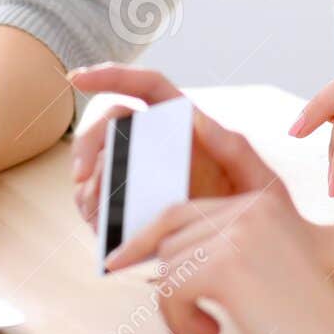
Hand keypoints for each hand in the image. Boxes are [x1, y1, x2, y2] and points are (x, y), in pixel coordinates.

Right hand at [67, 65, 241, 230]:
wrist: (249, 256)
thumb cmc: (256, 214)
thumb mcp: (257, 179)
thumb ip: (233, 147)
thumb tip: (196, 118)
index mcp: (185, 122)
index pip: (146, 85)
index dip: (111, 76)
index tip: (77, 79)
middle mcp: (157, 140)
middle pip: (110, 124)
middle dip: (88, 143)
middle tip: (82, 175)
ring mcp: (140, 171)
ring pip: (98, 163)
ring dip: (88, 182)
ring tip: (94, 209)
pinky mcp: (130, 203)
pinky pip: (98, 198)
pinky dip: (91, 208)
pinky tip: (97, 224)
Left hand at [106, 112, 333, 333]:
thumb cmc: (305, 318)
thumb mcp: (263, 271)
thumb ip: (221, 255)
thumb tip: (155, 270)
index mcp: (257, 204)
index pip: (182, 210)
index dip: (145, 237)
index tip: (117, 261)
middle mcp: (247, 209)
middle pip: (169, 238)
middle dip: (166, 288)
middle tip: (182, 330)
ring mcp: (237, 233)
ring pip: (167, 267)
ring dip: (176, 312)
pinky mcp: (226, 264)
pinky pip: (172, 291)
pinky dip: (181, 322)